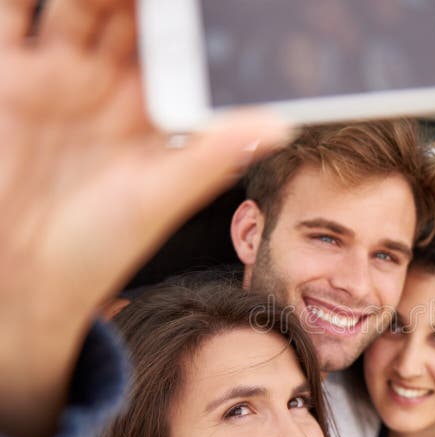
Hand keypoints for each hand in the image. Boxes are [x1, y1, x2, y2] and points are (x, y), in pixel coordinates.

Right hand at [0, 0, 290, 436]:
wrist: (26, 280)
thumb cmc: (99, 248)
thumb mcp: (160, 198)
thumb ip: (211, 156)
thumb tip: (278, 125)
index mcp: (152, 107)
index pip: (177, 41)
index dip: (190, 13)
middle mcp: (108, 83)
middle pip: (130, 12)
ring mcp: (57, 75)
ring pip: (75, 1)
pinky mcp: (8, 75)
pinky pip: (12, 13)